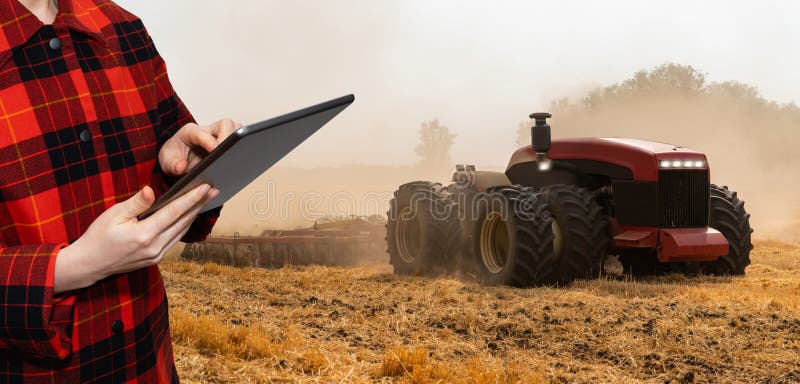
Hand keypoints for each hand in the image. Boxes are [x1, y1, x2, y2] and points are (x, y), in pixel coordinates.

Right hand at [54, 184, 218, 292]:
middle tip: (214, 189)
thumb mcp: (113, 215)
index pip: (174, 212)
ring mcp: (156, 255)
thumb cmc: (99, 236)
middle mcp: (154, 247)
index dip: (192, 198)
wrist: (90, 264)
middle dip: (199, 204)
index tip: (205, 187)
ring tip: (206, 199)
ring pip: (182, 231)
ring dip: (194, 215)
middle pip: (183, 221)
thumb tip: (151, 191)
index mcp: (144, 235)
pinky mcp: (156, 259)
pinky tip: (189, 215)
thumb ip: (136, 203)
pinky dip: (183, 226)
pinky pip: (175, 239)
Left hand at [159, 119, 241, 175]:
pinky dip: (244, 146)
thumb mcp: (166, 162)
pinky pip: (240, 139)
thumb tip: (182, 167)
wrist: (179, 159)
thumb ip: (171, 165)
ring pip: (236, 128)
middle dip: (229, 136)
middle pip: (225, 124)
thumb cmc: (174, 158)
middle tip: (230, 153)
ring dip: (239, 139)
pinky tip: (244, 159)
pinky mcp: (228, 142)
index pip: (203, 133)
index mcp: (190, 132)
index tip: (215, 150)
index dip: (210, 141)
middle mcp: (207, 130)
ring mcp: (219, 135)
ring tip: (239, 155)